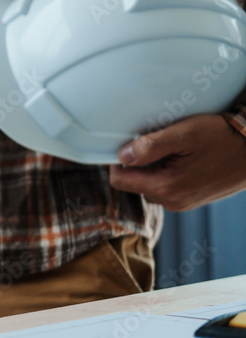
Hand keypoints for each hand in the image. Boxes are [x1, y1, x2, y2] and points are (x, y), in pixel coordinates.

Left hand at [109, 114, 245, 211]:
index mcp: (165, 188)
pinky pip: (167, 186)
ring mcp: (183, 203)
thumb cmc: (222, 138)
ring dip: (152, 168)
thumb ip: (149, 147)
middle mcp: (172, 202)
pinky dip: (167, 172)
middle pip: (133, 183)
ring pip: (150, 185)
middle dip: (137, 164)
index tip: (125, 143)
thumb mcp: (183, 134)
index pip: (119, 181)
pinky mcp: (192, 199)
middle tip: (153, 143)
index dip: (115, 161)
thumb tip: (122, 156)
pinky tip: (182, 157)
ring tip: (171, 149)